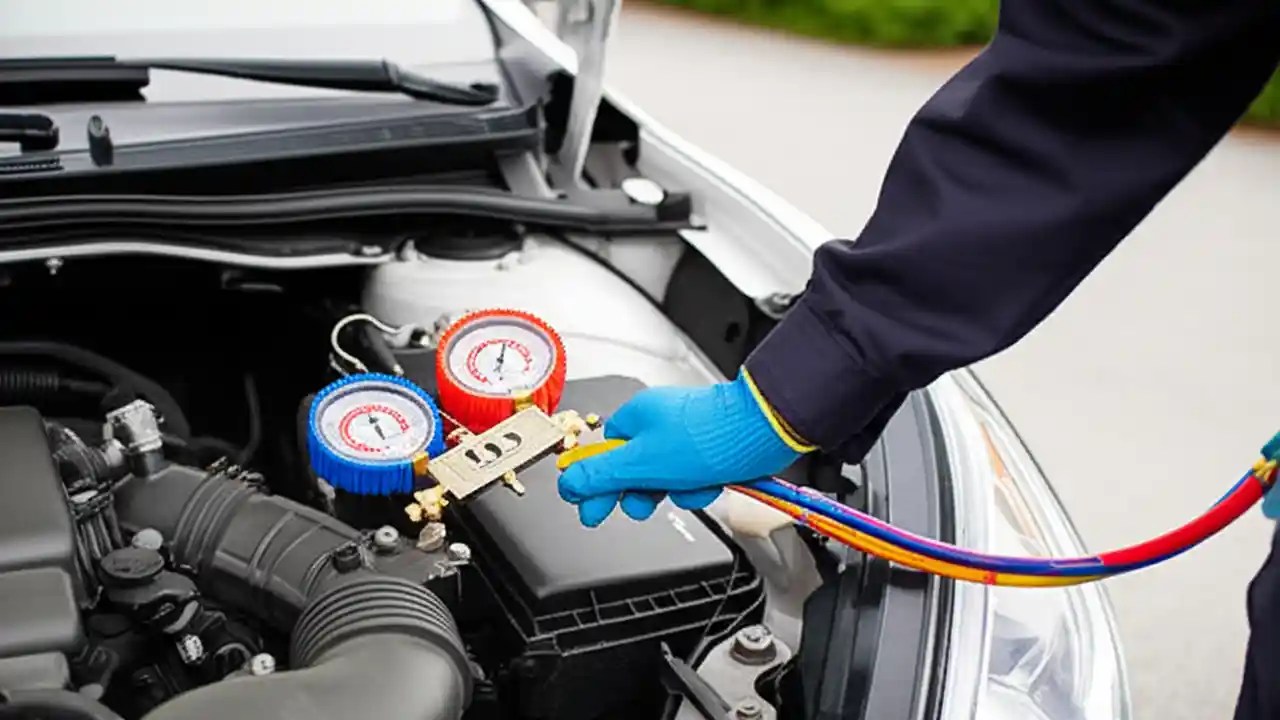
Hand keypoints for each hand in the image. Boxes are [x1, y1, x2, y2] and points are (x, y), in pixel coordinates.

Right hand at [557, 370, 808, 526]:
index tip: (592, 510)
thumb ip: (601, 475)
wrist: (762, 430)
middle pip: (631, 471)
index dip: (596, 486)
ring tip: (689, 485)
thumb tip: (568, 483)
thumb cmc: (706, 437)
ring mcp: (684, 437)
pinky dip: (698, 486)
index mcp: (635, 418)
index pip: (601, 456)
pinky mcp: (707, 451)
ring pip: (663, 479)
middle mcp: (658, 424)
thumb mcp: (640, 463)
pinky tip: (709, 483)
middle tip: (646, 502)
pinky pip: (689, 478)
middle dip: (642, 492)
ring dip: (675, 491)